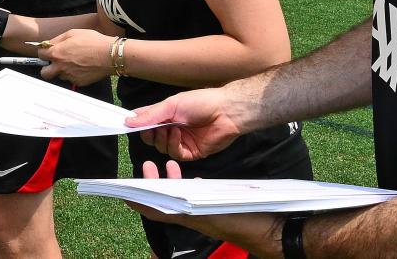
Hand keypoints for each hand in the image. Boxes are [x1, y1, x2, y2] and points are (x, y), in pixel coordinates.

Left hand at [39, 29, 115, 85]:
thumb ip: (57, 39)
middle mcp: (60, 67)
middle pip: (44, 73)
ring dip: (63, 70)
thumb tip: (49, 44)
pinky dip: (74, 74)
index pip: (40, 54)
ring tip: (74, 62)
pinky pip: (72, 79)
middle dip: (47, 68)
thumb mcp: (72, 33)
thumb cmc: (92, 41)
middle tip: (55, 62)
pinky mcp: (79, 82)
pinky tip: (83, 67)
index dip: (44, 51)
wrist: (109, 55)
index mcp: (56, 53)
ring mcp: (69, 76)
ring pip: (60, 76)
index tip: (48, 51)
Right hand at [126, 87, 245, 161]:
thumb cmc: (201, 102)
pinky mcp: (191, 152)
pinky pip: (176, 154)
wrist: (226, 111)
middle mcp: (170, 129)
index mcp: (165, 115)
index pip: (144, 121)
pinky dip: (174, 145)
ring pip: (161, 148)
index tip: (126, 124)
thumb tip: (128, 121)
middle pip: (150, 138)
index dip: (136, 124)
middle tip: (154, 126)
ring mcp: (181, 141)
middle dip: (149, 133)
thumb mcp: (171, 104)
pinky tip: (178, 134)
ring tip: (171, 128)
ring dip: (163, 138)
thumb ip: (150, 115)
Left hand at [128, 159, 282, 256]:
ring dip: (168, 182)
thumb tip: (171, 189)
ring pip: (177, 198)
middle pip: (163, 201)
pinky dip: (187, 185)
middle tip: (146, 165)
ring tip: (166, 165)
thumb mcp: (216, 208)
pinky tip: (190, 175)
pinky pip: (193, 198)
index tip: (122, 190)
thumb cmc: (246, 221)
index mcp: (188, 217)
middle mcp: (192, 217)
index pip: (154, 210)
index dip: (137, 201)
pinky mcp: (214, 211)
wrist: (274, 232)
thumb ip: (193, 200)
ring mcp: (203, 215)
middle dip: (150, 184)